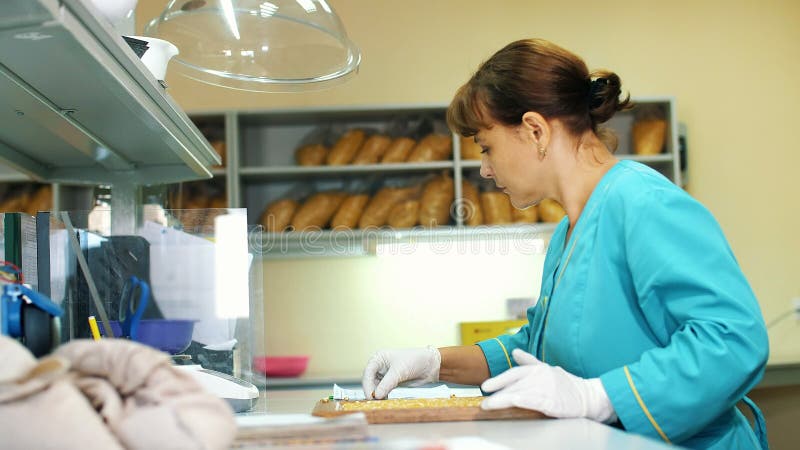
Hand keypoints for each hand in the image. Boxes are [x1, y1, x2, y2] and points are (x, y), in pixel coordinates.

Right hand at [362, 347, 440, 399]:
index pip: (368, 371)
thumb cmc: (414, 361)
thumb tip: (377, 395)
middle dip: (372, 390)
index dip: (367, 384)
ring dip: (377, 394)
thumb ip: (387, 383)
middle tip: (374, 401)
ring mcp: (385, 375)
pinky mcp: (392, 382)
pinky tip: (385, 400)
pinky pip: (384, 390)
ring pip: (376, 387)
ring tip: (380, 402)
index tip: (370, 395)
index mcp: (379, 358)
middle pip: (370, 380)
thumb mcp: (399, 371)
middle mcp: (380, 366)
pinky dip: (383, 396)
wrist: (430, 366)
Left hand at [481, 348, 615, 422]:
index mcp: (538, 369)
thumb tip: (515, 352)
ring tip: (490, 406)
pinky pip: (535, 400)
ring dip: (503, 399)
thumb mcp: (547, 368)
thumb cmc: (565, 384)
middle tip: (483, 400)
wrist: (588, 395)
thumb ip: (529, 361)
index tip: (485, 386)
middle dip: (497, 392)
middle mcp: (540, 377)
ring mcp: (547, 389)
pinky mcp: (553, 402)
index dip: (498, 380)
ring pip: (520, 393)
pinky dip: (523, 400)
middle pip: (514, 384)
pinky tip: (512, 402)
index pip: (514, 373)